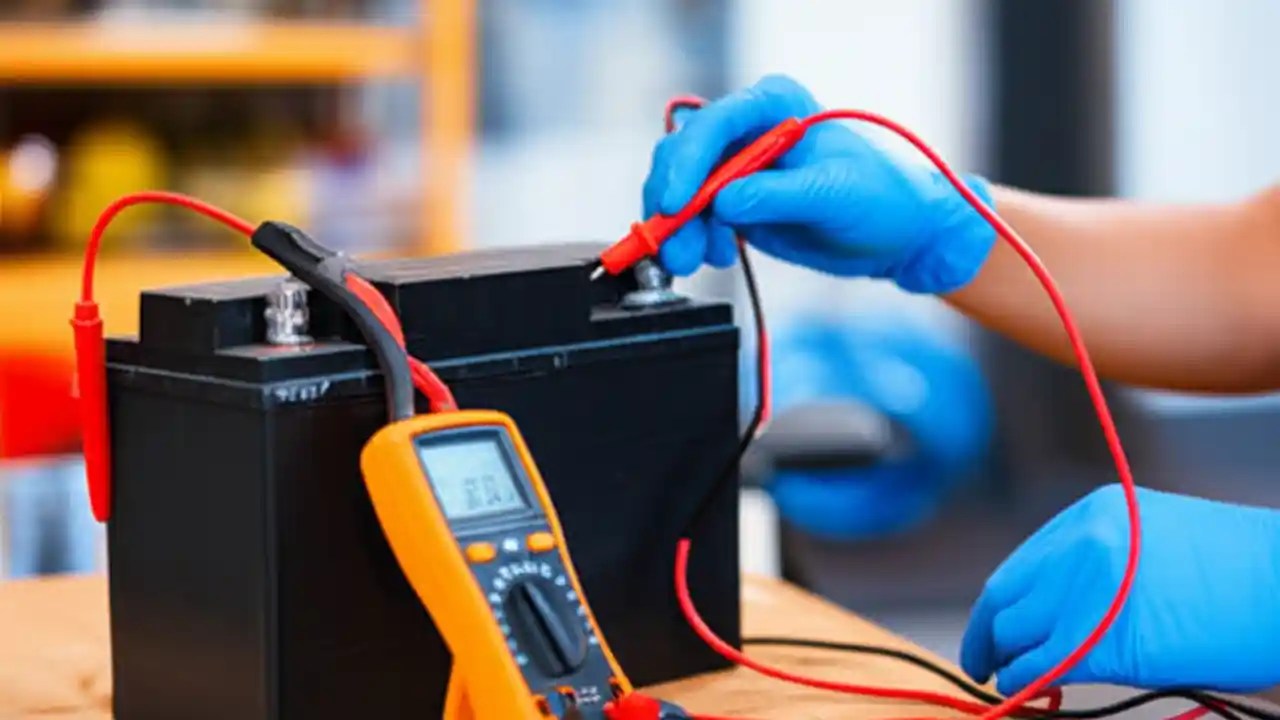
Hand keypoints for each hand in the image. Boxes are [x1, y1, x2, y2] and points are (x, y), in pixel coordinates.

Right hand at [642, 74, 996, 292]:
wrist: (896, 233)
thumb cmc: (880, 199)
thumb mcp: (833, 194)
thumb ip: (776, 195)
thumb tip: (723, 202)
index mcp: (774, 106)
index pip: (713, 124)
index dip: (687, 163)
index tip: (677, 204)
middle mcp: (746, 129)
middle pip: (681, 155)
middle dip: (671, 203)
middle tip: (677, 249)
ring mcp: (734, 165)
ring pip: (678, 189)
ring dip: (676, 229)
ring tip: (694, 261)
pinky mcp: (731, 201)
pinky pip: (690, 216)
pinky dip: (689, 239)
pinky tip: (717, 255)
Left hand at [961, 485, 1279, 695]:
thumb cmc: (1242, 572)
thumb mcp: (1158, 537)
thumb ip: (1104, 558)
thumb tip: (1064, 602)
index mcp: (1094, 513)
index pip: (1026, 563)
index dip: (1006, 601)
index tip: (997, 622)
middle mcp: (1080, 544)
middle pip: (1005, 594)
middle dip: (984, 630)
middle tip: (978, 657)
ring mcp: (1086, 590)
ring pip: (1012, 631)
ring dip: (1004, 659)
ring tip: (1009, 679)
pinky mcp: (1100, 641)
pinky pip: (1038, 666)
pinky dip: (1024, 683)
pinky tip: (1028, 691)